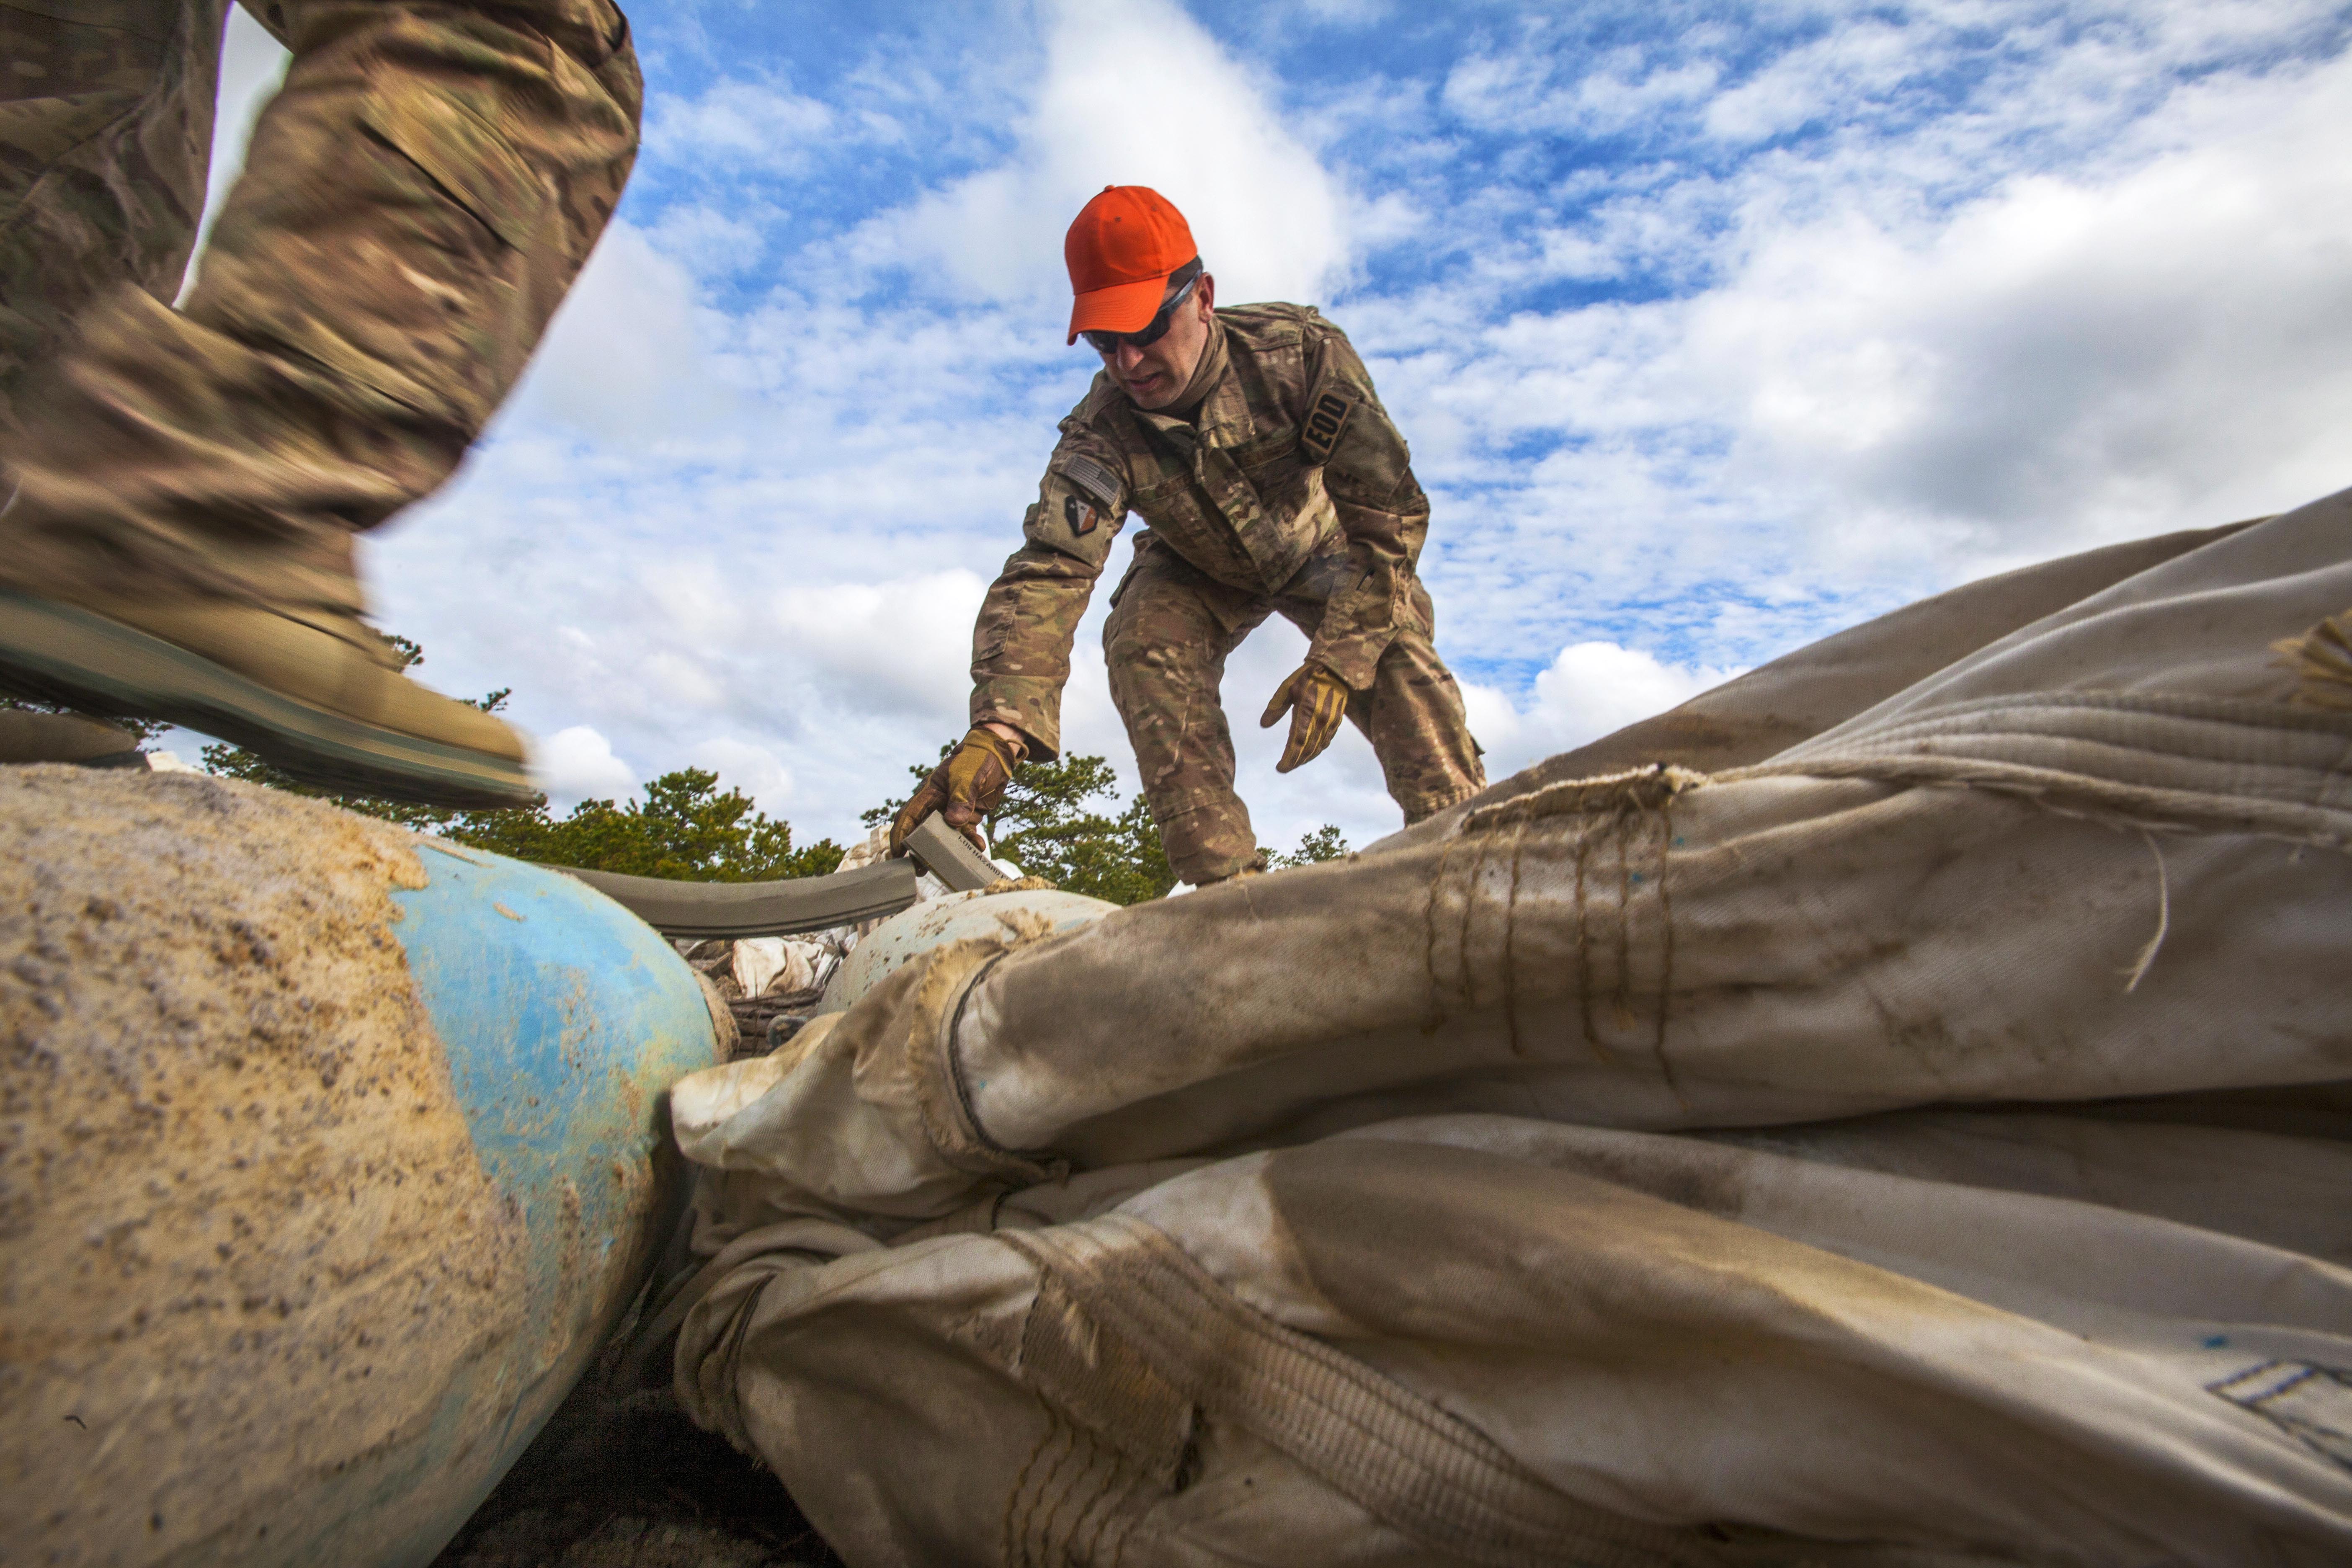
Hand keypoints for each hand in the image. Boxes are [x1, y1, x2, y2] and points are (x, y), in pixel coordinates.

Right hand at [890, 726, 1023, 854]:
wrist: (999, 755)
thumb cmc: (977, 759)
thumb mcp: (969, 776)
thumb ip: (961, 798)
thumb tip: (953, 822)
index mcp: (930, 792)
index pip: (909, 815)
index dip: (901, 834)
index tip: (897, 853)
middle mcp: (939, 804)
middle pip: (923, 830)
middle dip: (919, 850)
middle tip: (918, 869)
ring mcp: (953, 811)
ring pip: (945, 835)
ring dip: (946, 850)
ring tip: (945, 867)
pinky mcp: (969, 815)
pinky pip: (966, 833)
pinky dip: (970, 842)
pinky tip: (978, 848)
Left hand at [1258, 661, 1350, 773]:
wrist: (1334, 669)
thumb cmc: (1307, 676)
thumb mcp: (1288, 688)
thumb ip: (1276, 707)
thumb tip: (1263, 725)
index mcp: (1306, 712)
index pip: (1296, 742)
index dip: (1288, 758)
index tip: (1280, 768)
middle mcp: (1320, 720)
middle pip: (1307, 749)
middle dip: (1295, 761)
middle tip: (1284, 768)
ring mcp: (1330, 722)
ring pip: (1318, 747)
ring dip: (1306, 758)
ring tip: (1295, 763)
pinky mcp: (1336, 722)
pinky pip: (1326, 741)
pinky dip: (1317, 750)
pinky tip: (1310, 753)